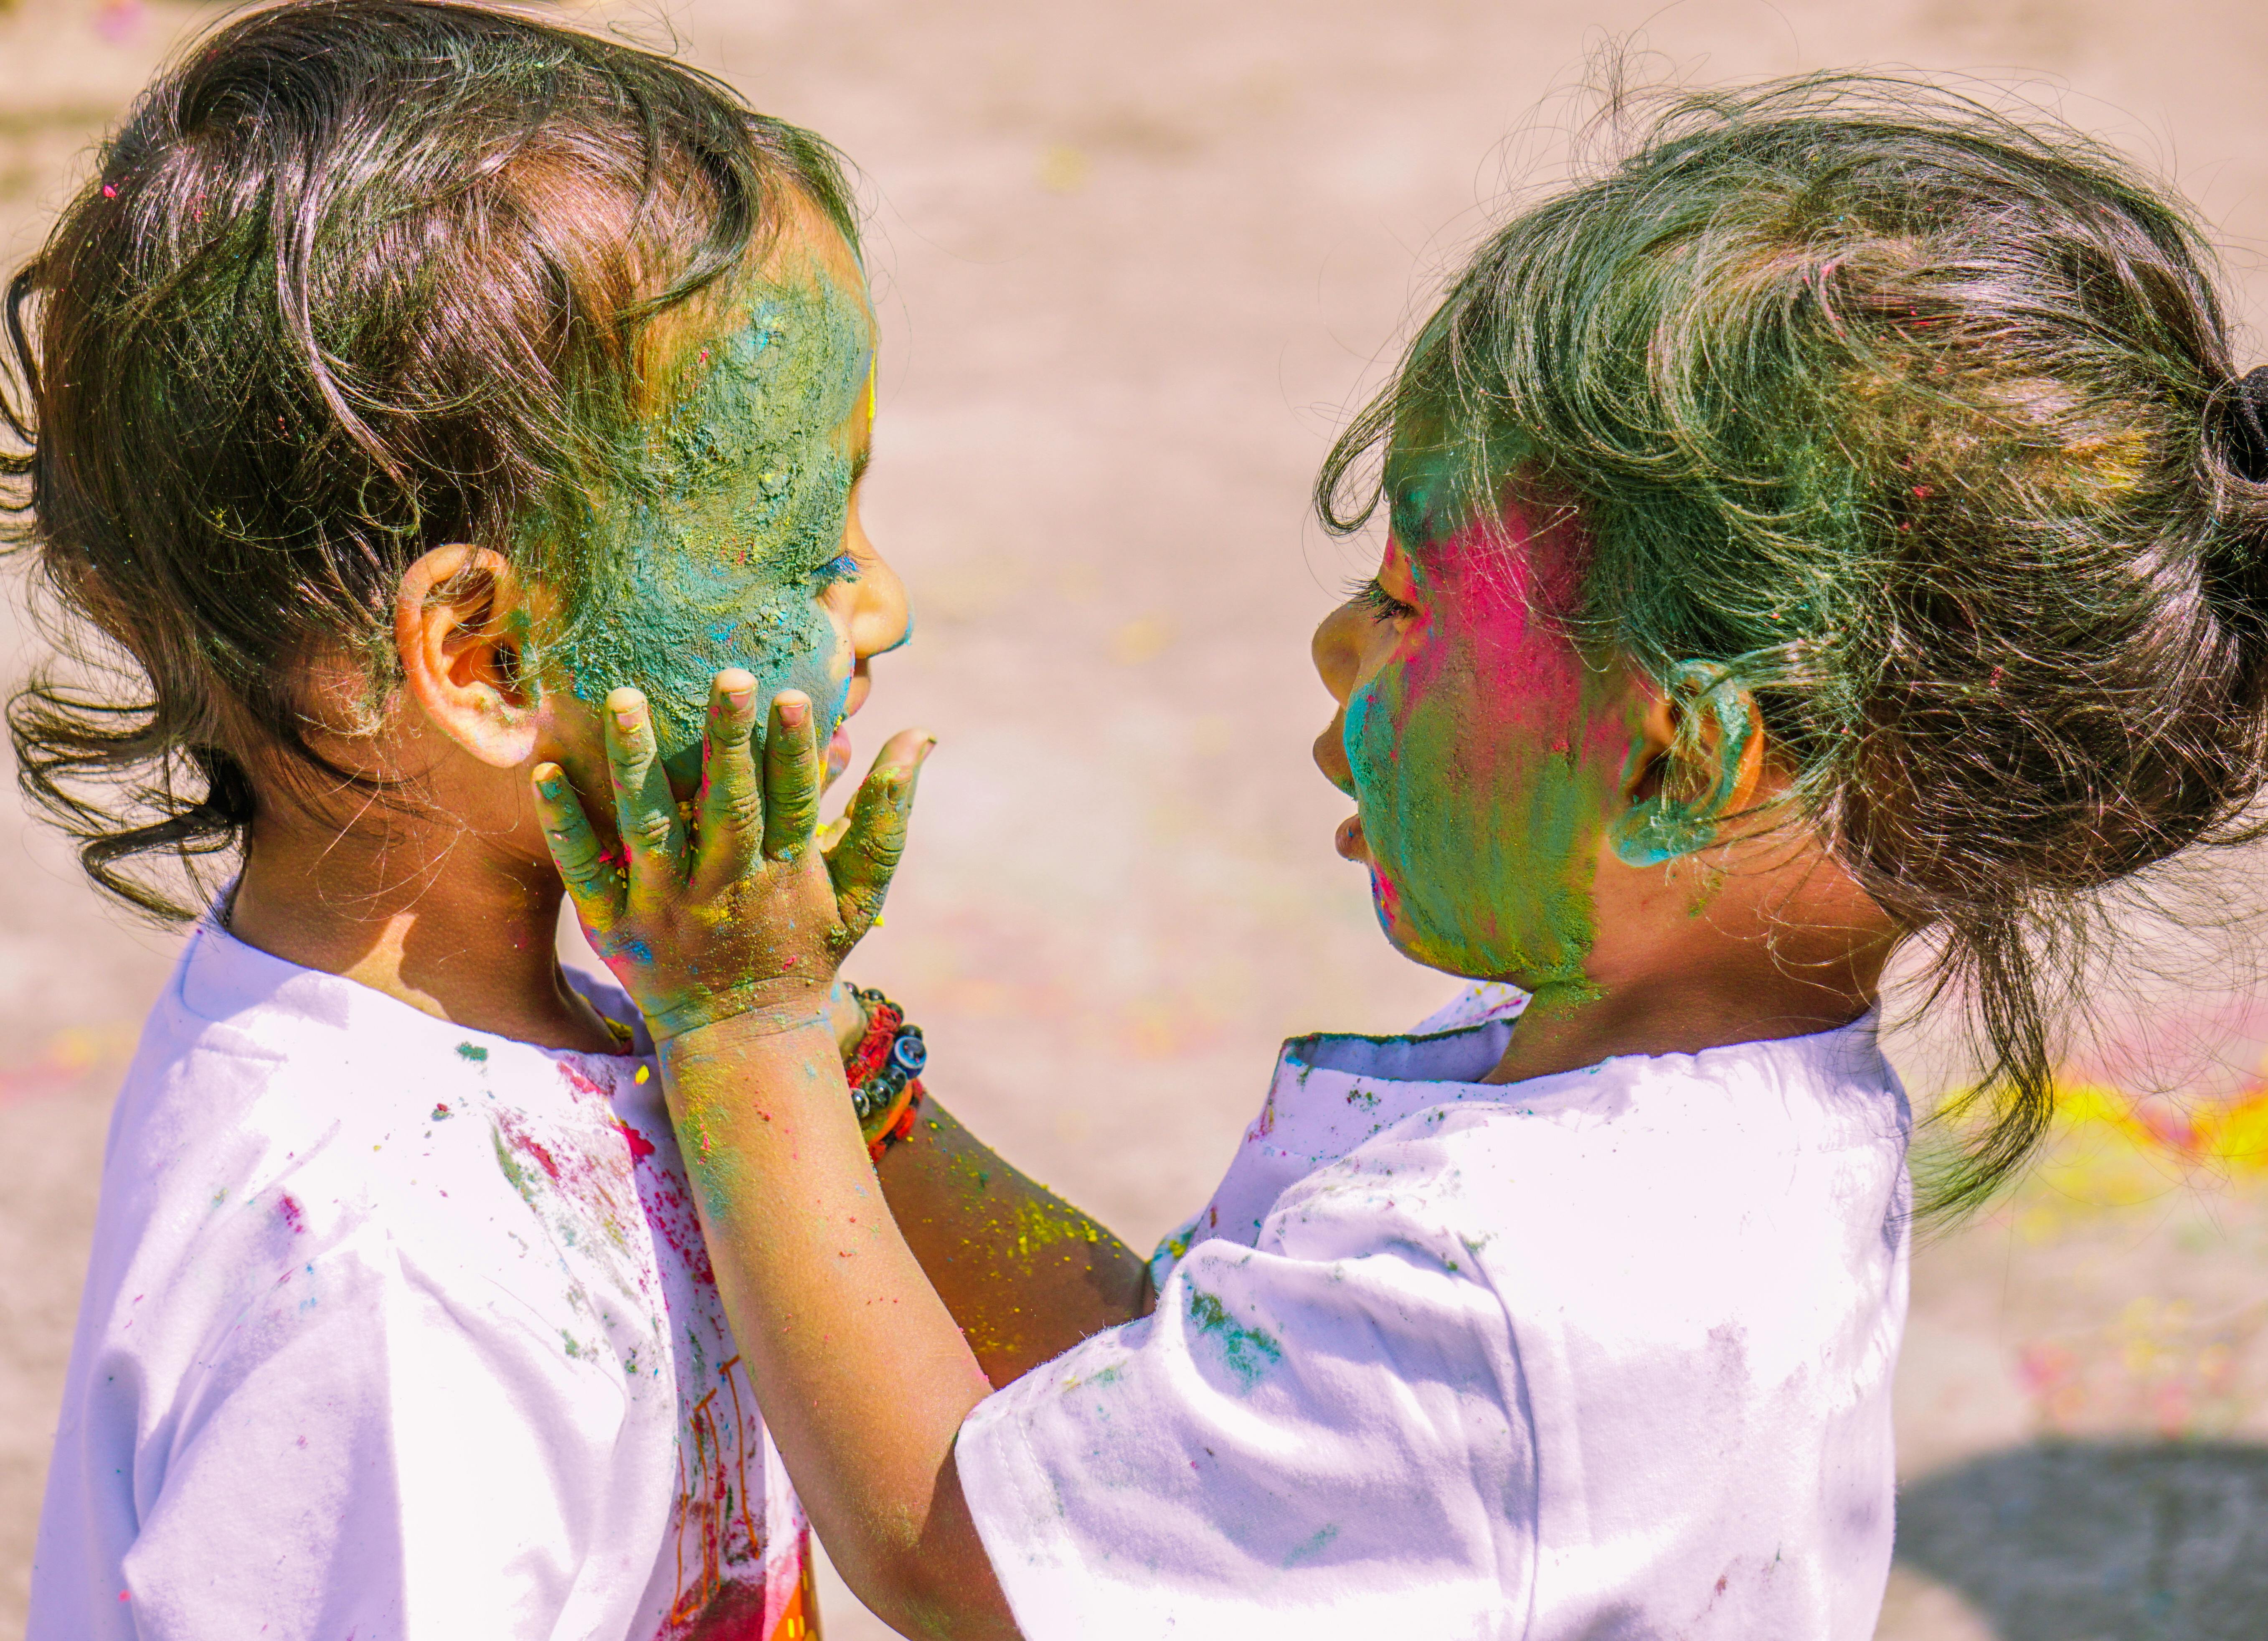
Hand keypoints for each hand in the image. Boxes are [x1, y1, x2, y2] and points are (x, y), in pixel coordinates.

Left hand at [531, 669, 933, 1041]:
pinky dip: (565, 824)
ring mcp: (665, 907)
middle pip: (729, 807)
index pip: (794, 803)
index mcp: (786, 874)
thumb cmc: (805, 950)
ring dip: (639, 764)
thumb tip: (920, 735)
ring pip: (651, 829)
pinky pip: (584, 871)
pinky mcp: (613, 927)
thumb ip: (886, 815)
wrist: (743, 1040)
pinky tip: (544, 772)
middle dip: (730, 743)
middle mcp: (726, 887)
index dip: (797, 751)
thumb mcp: (859, 892)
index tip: (794, 695)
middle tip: (728, 675)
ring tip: (624, 699)